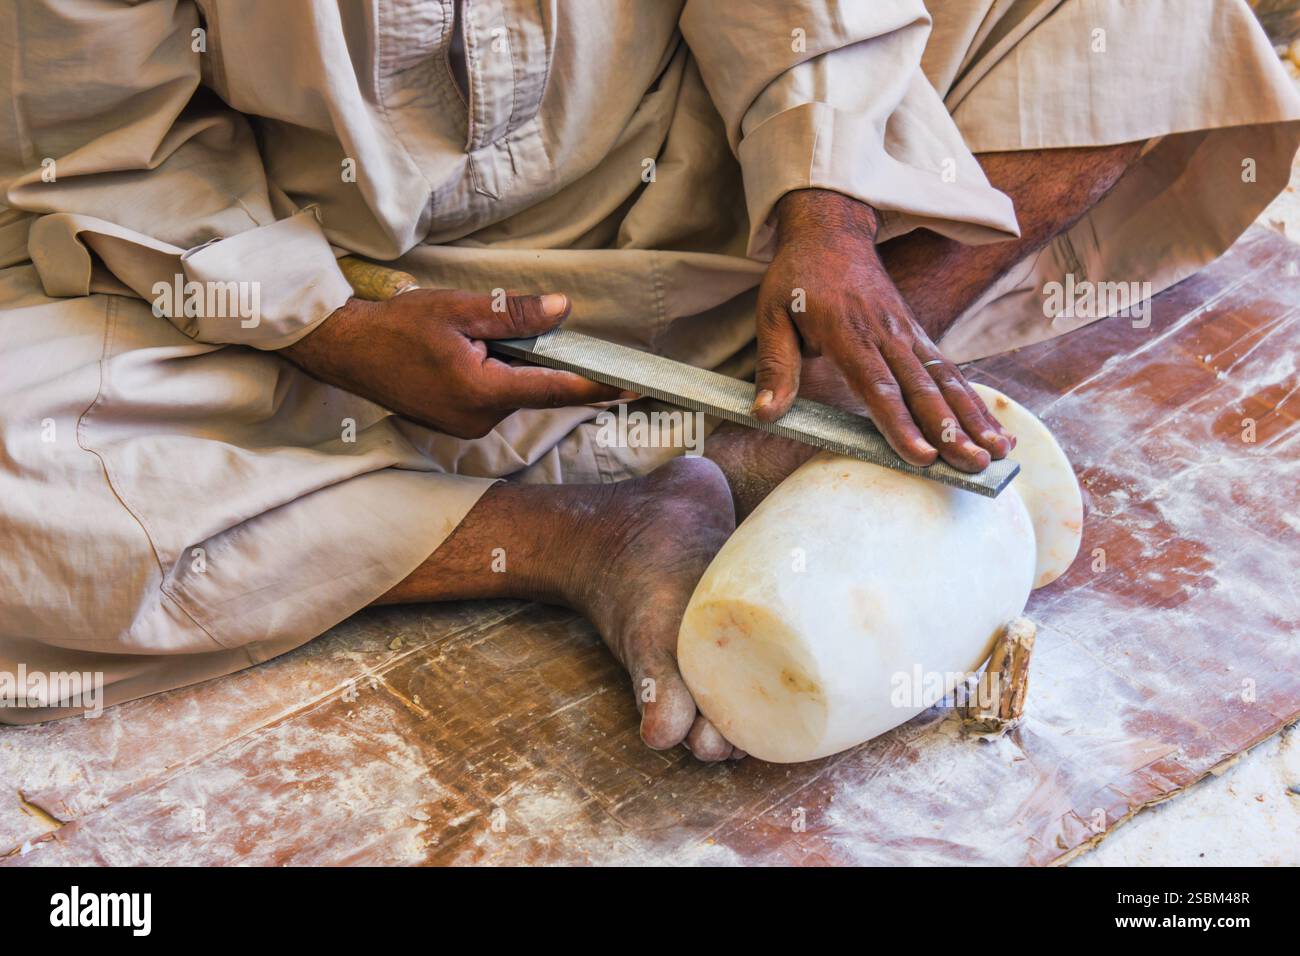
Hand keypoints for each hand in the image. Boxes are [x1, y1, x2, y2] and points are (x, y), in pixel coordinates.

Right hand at [282, 289, 620, 437]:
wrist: (347, 351)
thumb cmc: (398, 327)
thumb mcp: (461, 309)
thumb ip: (516, 314)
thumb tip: (564, 309)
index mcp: (484, 392)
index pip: (556, 390)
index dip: (598, 387)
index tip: (635, 388)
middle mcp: (479, 420)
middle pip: (533, 389)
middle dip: (536, 360)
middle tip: (504, 329)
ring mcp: (467, 427)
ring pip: (512, 393)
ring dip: (509, 366)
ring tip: (467, 339)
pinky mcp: (457, 425)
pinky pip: (492, 399)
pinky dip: (493, 376)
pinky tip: (464, 354)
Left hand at [752, 189, 1012, 470]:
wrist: (831, 231)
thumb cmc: (797, 278)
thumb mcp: (771, 315)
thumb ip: (775, 366)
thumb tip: (765, 414)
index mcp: (848, 333)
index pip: (878, 386)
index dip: (900, 423)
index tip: (921, 456)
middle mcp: (887, 334)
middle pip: (923, 389)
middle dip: (951, 431)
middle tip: (974, 467)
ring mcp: (908, 333)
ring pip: (946, 380)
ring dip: (974, 418)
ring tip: (999, 453)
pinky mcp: (918, 335)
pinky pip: (949, 371)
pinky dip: (973, 401)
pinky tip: (994, 429)